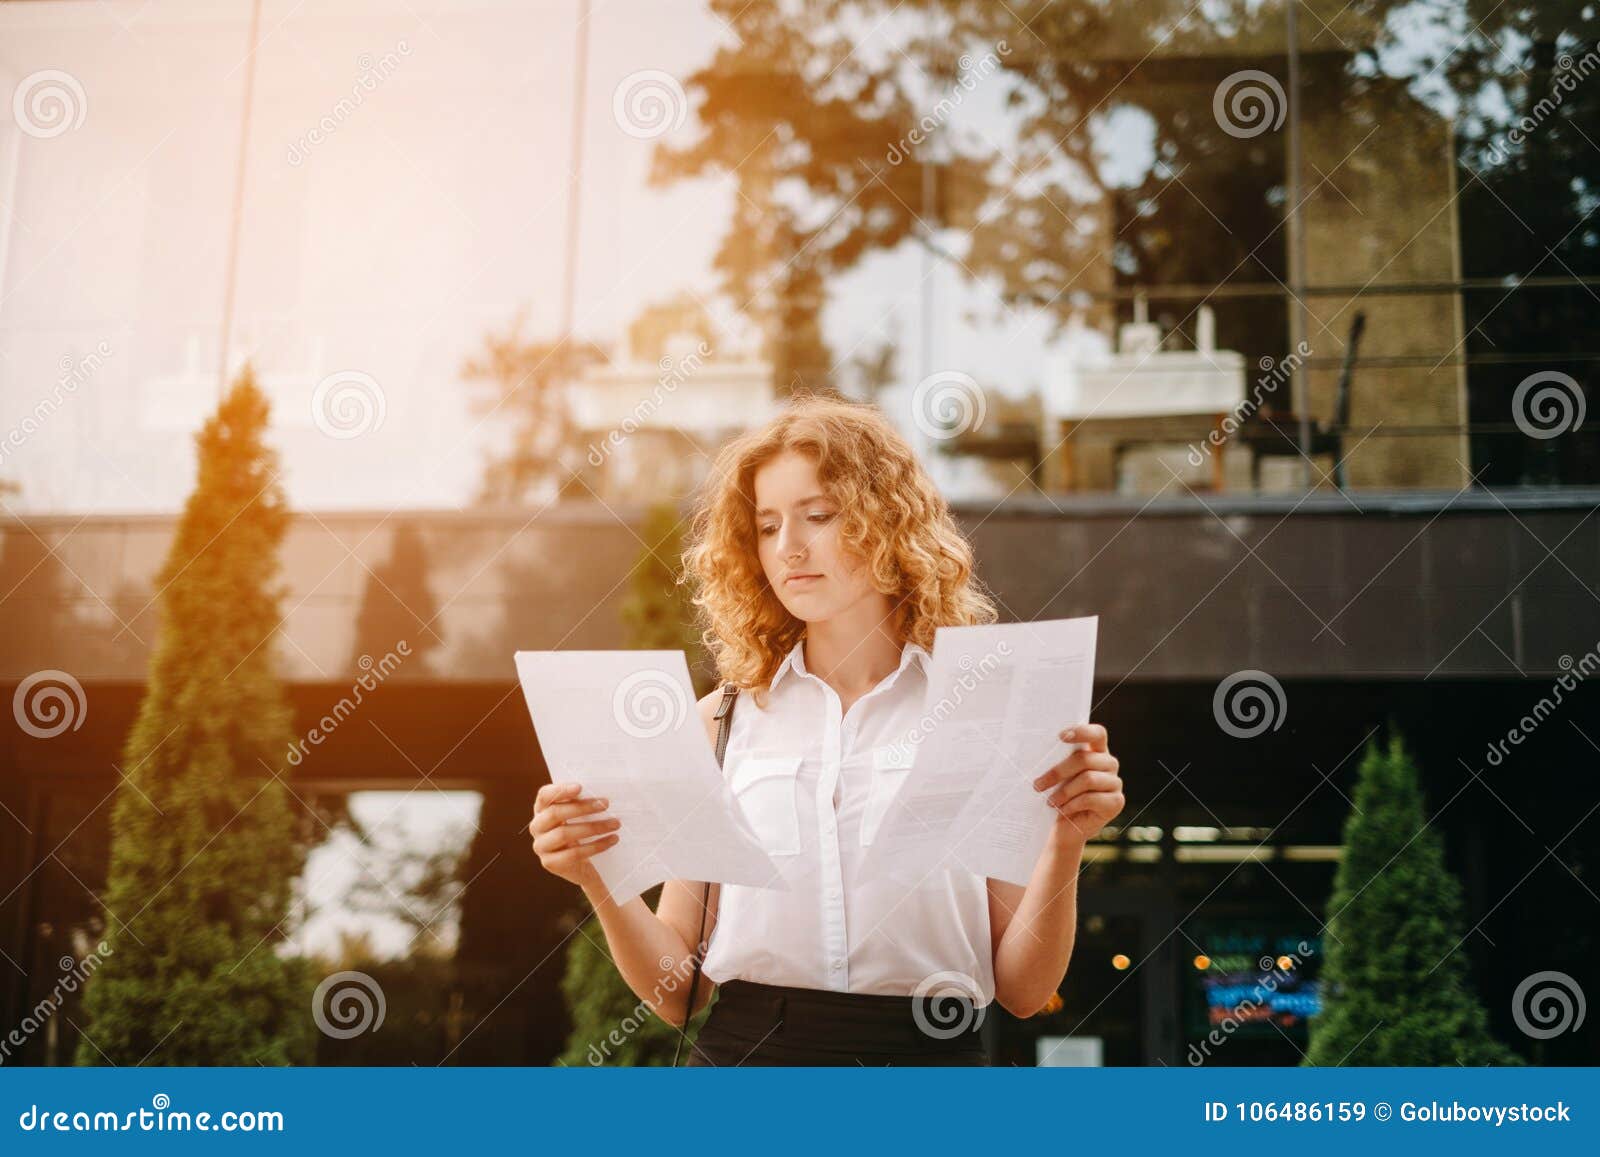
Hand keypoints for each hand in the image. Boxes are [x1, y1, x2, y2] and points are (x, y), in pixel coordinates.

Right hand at [528, 781, 620, 891]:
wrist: (579, 866)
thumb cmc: (580, 833)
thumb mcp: (578, 817)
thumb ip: (581, 803)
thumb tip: (601, 795)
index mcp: (541, 810)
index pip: (544, 796)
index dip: (560, 790)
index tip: (580, 787)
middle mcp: (537, 827)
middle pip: (555, 813)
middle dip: (582, 807)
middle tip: (605, 804)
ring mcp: (541, 846)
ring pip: (564, 834)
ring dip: (593, 827)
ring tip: (615, 824)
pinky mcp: (551, 863)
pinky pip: (574, 853)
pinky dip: (596, 846)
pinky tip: (612, 840)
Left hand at [1031, 723, 1123, 848]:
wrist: (1065, 827)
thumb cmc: (1058, 795)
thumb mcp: (1055, 776)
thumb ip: (1054, 761)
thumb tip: (1033, 751)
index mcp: (1096, 751)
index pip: (1097, 733)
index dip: (1082, 731)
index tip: (1060, 737)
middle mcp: (1109, 764)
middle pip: (1085, 759)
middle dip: (1057, 772)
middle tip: (1037, 785)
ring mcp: (1115, 782)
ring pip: (1088, 779)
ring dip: (1064, 792)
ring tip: (1049, 802)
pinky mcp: (1116, 802)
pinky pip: (1092, 798)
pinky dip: (1072, 804)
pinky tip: (1062, 810)